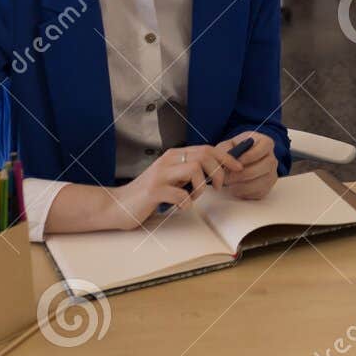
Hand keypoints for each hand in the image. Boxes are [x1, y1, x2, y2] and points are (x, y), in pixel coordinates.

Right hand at [109, 145, 244, 228]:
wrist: (117, 205)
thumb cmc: (148, 194)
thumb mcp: (171, 177)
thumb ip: (188, 171)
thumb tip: (216, 170)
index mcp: (174, 156)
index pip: (206, 149)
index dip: (226, 157)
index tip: (238, 168)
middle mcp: (168, 161)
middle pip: (204, 155)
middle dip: (218, 171)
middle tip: (217, 187)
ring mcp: (160, 175)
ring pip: (195, 170)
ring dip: (201, 187)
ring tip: (193, 197)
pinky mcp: (153, 192)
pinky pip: (180, 194)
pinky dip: (186, 203)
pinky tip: (180, 206)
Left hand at [220, 131, 278, 200]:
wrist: (232, 166)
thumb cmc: (231, 153)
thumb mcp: (226, 146)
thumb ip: (226, 150)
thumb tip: (229, 160)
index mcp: (265, 143)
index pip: (266, 146)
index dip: (251, 155)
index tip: (235, 162)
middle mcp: (272, 157)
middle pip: (266, 165)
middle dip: (245, 173)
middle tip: (228, 177)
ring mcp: (271, 173)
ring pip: (263, 181)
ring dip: (243, 184)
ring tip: (229, 184)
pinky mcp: (267, 187)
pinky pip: (259, 191)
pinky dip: (245, 192)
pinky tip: (234, 188)